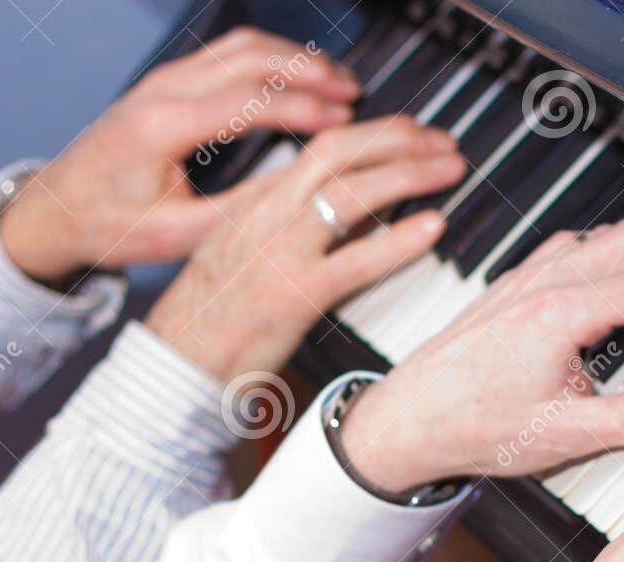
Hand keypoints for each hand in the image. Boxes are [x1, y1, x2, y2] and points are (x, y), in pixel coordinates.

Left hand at [0, 27, 360, 282]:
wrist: (58, 209)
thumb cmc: (109, 225)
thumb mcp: (177, 236)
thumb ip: (236, 214)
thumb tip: (295, 197)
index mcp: (163, 128)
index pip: (249, 101)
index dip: (304, 108)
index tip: (344, 120)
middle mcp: (162, 92)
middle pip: (250, 57)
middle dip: (310, 71)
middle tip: (353, 92)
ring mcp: (164, 80)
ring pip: (241, 47)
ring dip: (294, 58)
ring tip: (338, 80)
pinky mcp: (169, 82)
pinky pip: (228, 54)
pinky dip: (272, 59)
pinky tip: (299, 78)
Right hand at [143, 117, 463, 381]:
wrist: (175, 365)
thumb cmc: (209, 321)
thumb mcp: (240, 255)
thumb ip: (281, 227)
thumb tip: (334, 214)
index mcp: (252, 203)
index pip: (318, 148)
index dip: (372, 134)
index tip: (409, 134)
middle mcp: (264, 216)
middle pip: (337, 152)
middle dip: (397, 137)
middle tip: (441, 141)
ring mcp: (279, 252)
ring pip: (351, 192)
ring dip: (409, 173)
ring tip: (448, 169)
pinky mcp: (294, 295)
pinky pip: (357, 259)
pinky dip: (400, 239)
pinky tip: (432, 227)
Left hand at [337, 219, 623, 487]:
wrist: (405, 419)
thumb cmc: (470, 427)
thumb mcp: (562, 434)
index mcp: (560, 316)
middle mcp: (541, 286)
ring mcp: (523, 281)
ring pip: (600, 236)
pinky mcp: (508, 287)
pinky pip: (570, 245)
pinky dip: (610, 249)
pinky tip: (613, 270)